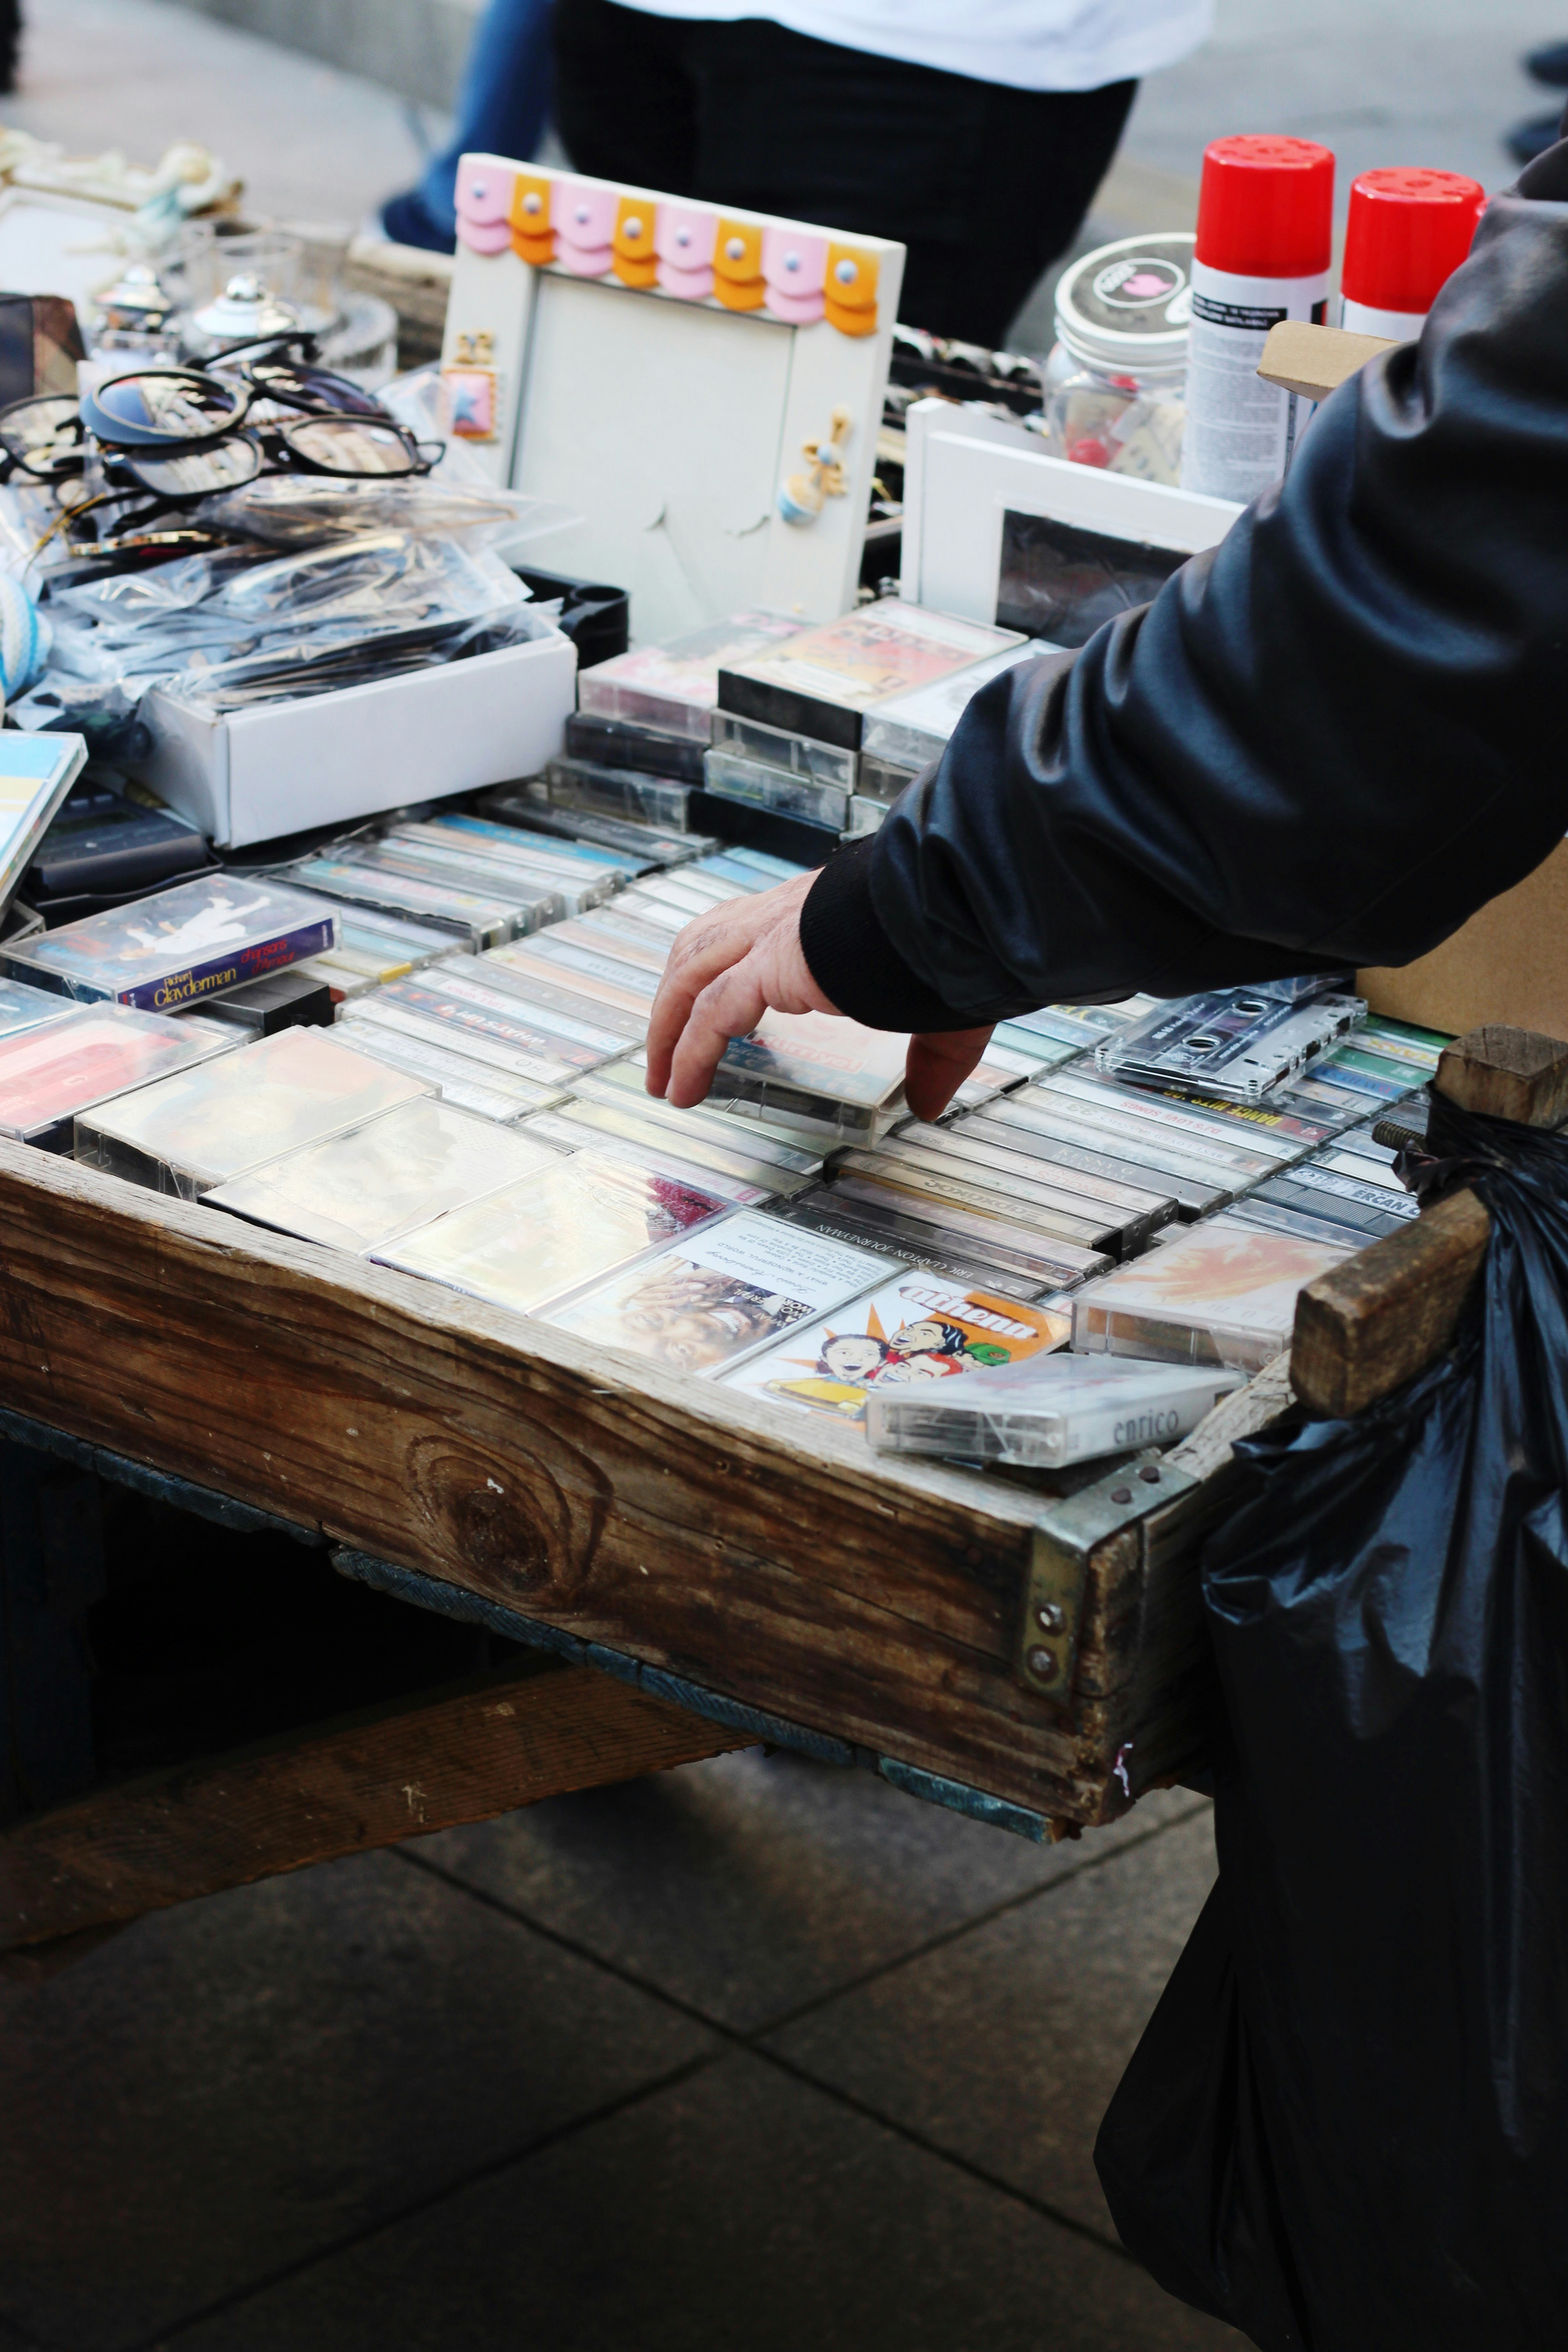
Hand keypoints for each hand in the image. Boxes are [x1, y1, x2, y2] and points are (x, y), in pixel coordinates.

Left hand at [645, 873, 995, 1121]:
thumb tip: (929, 1105)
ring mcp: (772, 935)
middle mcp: (785, 916)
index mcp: (818, 913)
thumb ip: (929, 1061)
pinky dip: (690, 1053)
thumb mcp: (938, 1009)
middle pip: (699, 947)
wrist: (959, 900)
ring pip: (690, 976)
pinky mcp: (771, 964)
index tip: (707, 1011)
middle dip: (674, 999)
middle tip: (664, 1046)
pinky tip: (684, 1088)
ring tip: (662, 1079)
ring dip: (667, 1029)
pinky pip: (710, 1015)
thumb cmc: (956, 935)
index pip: (746, 931)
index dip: (718, 969)